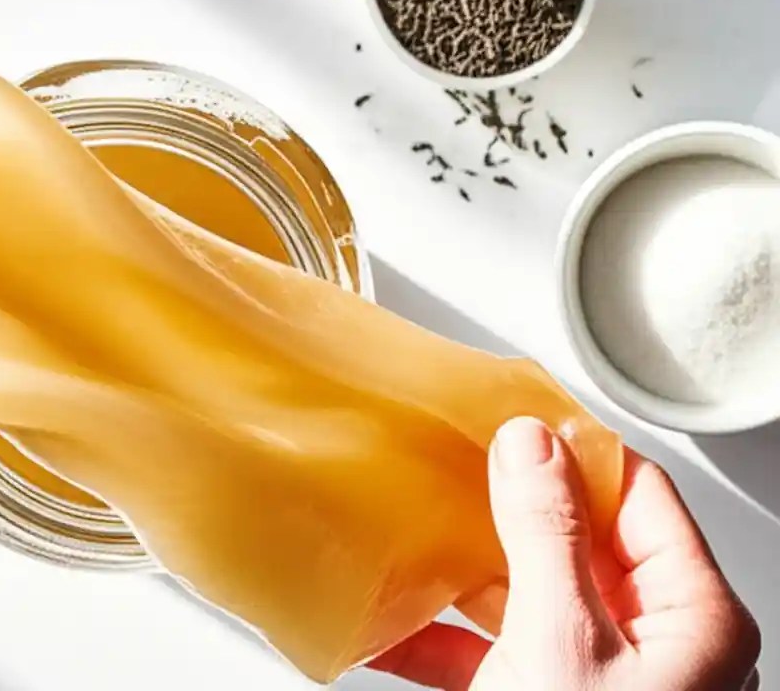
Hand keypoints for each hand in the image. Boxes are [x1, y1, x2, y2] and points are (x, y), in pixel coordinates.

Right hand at [370, 417, 760, 689]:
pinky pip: (490, 656)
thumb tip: (533, 446)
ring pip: (525, 598)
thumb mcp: (565, 642)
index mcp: (693, 619)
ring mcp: (594, 680)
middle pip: (575, 543)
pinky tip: (389, 628)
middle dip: (501, 511)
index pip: (637, 495)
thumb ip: (549, 536)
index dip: (574, 451)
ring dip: (460, 577)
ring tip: (405, 540)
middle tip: (444, 470)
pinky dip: (439, 641)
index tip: (508, 418)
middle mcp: (652, 646)